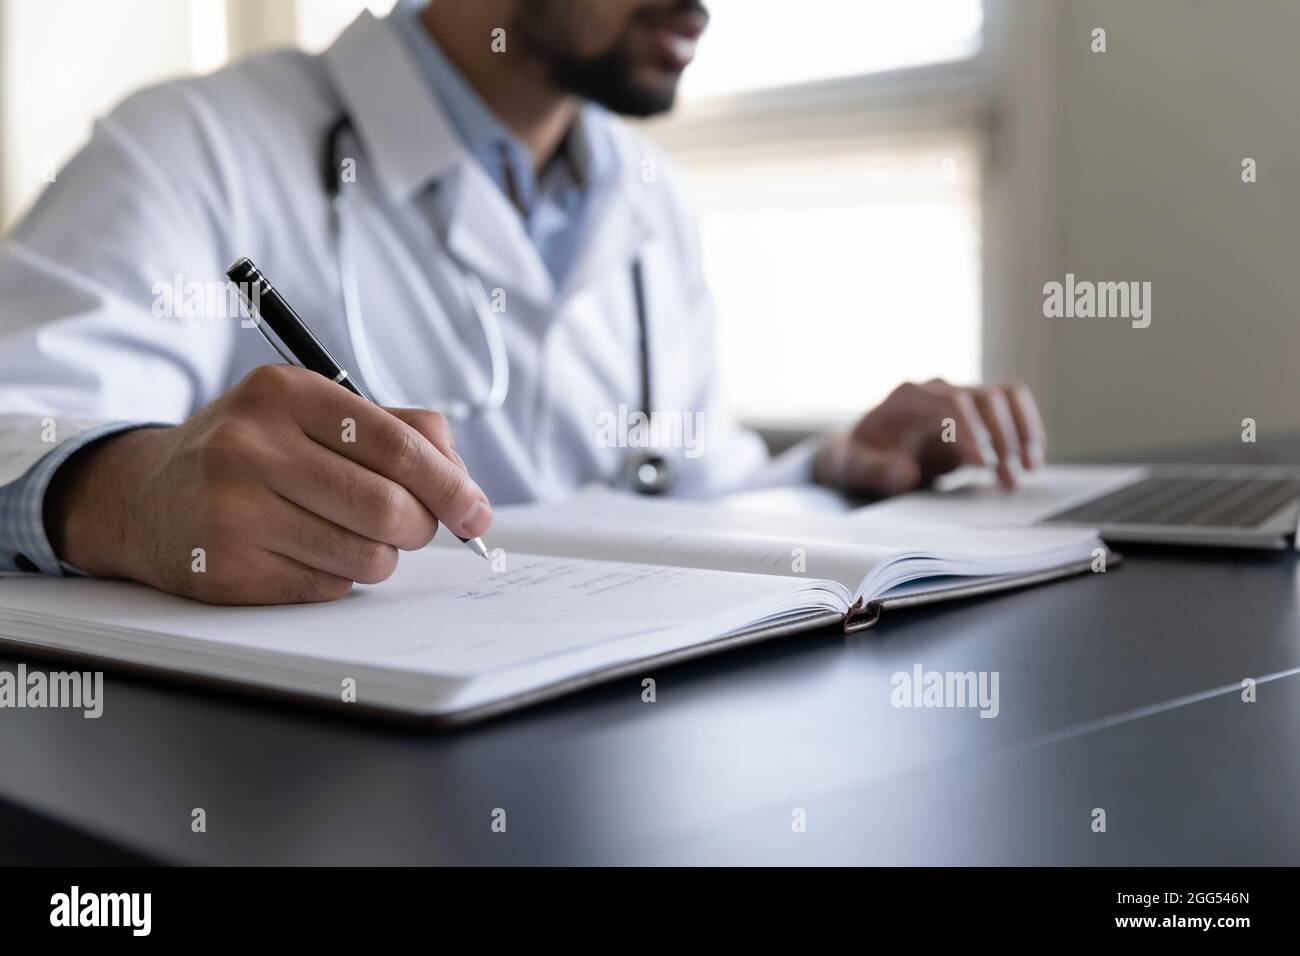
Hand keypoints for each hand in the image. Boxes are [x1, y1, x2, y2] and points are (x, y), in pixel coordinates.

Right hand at [46, 364, 492, 603]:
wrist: (145, 496)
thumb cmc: (253, 452)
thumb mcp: (314, 413)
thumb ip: (400, 431)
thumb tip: (466, 487)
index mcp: (287, 394)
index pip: (398, 445)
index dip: (451, 485)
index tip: (476, 512)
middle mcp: (252, 446)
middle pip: (389, 508)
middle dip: (420, 527)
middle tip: (414, 528)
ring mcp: (233, 510)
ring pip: (366, 557)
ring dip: (380, 557)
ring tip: (352, 538)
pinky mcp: (226, 569)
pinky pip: (328, 588)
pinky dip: (338, 579)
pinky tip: (307, 553)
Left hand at [813, 379, 1045, 496]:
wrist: (866, 449)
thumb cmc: (860, 456)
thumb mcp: (853, 465)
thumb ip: (874, 469)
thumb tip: (904, 473)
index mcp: (909, 398)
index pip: (950, 405)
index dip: (970, 433)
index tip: (983, 466)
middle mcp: (939, 391)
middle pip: (984, 398)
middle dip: (1002, 437)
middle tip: (1011, 478)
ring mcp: (961, 398)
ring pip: (1005, 397)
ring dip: (1023, 430)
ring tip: (1030, 469)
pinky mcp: (976, 414)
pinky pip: (1011, 408)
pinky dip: (1026, 429)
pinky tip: (1030, 459)